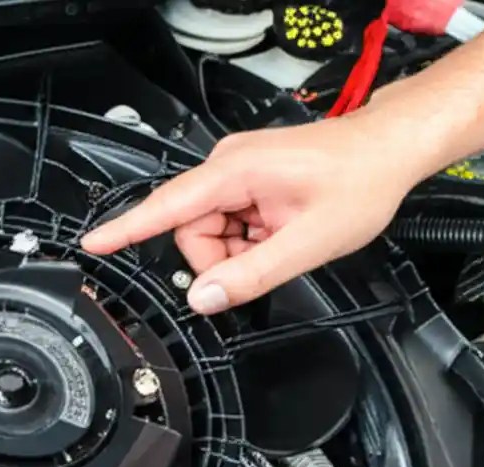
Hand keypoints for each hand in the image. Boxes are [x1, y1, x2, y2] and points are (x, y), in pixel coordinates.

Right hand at [81, 115, 428, 314]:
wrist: (389, 150)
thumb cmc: (360, 181)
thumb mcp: (308, 242)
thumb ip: (252, 275)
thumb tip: (204, 298)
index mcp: (235, 172)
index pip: (166, 207)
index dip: (126, 230)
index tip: (93, 244)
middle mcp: (228, 166)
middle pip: (192, 230)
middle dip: (220, 259)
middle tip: (266, 259)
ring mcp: (236, 171)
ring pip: (210, 231)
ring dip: (238, 249)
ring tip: (282, 240)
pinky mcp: (246, 179)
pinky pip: (227, 222)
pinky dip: (248, 238)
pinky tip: (280, 231)